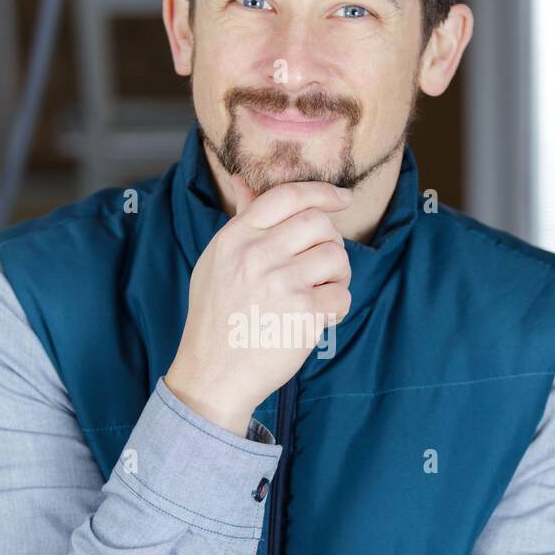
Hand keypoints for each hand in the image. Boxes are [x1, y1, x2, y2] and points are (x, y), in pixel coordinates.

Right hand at [165, 177, 352, 434]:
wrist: (212, 375)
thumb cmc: (216, 317)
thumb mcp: (216, 261)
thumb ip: (240, 220)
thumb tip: (241, 179)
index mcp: (235, 238)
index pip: (287, 196)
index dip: (321, 192)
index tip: (342, 198)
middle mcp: (257, 256)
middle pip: (319, 223)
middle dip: (330, 240)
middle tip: (321, 263)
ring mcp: (282, 285)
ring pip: (337, 257)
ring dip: (337, 275)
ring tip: (318, 292)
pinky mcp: (304, 316)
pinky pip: (342, 296)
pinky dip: (337, 307)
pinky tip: (317, 318)